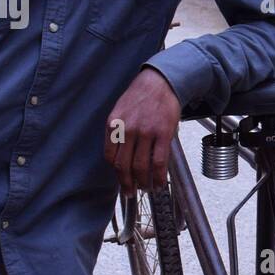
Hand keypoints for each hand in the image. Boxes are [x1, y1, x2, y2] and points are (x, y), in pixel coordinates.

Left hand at [105, 67, 180, 197]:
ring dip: (143, 182)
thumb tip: (119, 155)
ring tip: (146, 188)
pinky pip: (159, 161)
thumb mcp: (120, 111)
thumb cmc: (140, 96)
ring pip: (141, 166)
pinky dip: (159, 176)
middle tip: (130, 192)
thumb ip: (118, 131)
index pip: (110, 156)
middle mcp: (127, 129)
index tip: (121, 179)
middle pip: (124, 165)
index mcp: (114, 124)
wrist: (160, 82)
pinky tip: (160, 182)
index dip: (116, 172)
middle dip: (127, 183)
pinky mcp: (163, 134)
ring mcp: (146, 132)